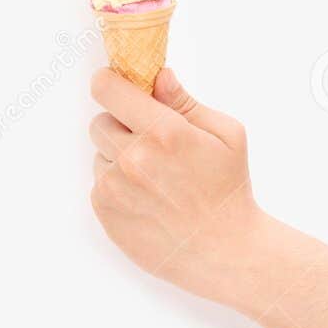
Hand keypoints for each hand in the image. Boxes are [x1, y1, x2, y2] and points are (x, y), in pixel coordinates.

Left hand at [89, 65, 265, 312]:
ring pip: (100, 154)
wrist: (224, 250)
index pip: (108, 89)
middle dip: (122, 126)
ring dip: (119, 158)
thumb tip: (158, 77)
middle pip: (100, 121)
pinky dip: (117, 186)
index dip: (111, 83)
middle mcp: (132, 158)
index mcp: (163, 132)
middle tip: (151, 144)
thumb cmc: (228, 190)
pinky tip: (147, 198)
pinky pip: (98, 183)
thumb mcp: (227, 135)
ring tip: (155, 178)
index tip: (116, 86)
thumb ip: (185, 102)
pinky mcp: (105, 212)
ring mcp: (114, 187)